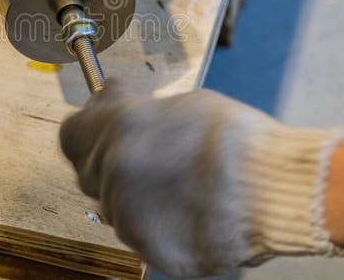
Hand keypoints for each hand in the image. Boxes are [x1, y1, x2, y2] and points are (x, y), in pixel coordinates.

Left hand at [60, 80, 343, 277]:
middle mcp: (113, 174)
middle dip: (108, 157)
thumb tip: (110, 96)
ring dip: (130, 190)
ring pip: (112, 203)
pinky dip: (151, 219)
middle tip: (143, 149)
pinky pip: (136, 230)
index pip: (70, 134)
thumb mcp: (180, 104)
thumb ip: (133, 108)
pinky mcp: (148, 248)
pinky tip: (181, 206)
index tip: (102, 120)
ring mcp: (128, 217)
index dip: (86, 127)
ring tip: (173, 180)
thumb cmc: (234, 139)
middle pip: (88, 169)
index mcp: (117, 131)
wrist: (273, 189)